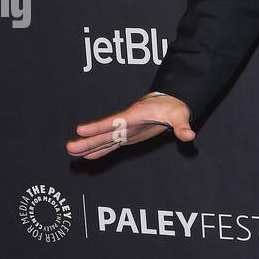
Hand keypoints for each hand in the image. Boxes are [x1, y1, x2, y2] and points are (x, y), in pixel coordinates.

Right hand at [65, 92, 194, 161]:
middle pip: (103, 134)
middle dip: (87, 141)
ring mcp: (124, 130)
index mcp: (134, 116)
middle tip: (69, 148)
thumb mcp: (180, 115)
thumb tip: (189, 135)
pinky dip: (100, 150)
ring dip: (88, 146)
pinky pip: (110, 144)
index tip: (80, 130)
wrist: (170, 102)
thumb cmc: (174, 107)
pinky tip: (88, 155)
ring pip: (103, 140)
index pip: (113, 123)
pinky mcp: (127, 136)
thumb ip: (182, 126)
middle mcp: (125, 124)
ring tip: (71, 152)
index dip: (97, 127)